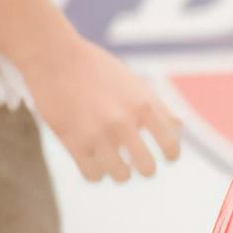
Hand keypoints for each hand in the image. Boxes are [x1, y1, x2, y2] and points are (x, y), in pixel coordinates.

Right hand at [28, 32, 183, 183]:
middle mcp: (123, 121)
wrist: (54, 56)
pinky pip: (93, 176)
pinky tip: (93, 162)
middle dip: (144, 168)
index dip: (170, 155)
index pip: (171, 145)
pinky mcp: (72, 142)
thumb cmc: (97, 68)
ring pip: (121, 176)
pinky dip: (96, 173)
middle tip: (135, 162)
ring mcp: (97, 133)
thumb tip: (178, 131)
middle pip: (147, 168)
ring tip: (113, 162)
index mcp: (143, 105)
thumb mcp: (134, 83)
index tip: (165, 157)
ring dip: (119, 172)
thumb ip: (157, 107)